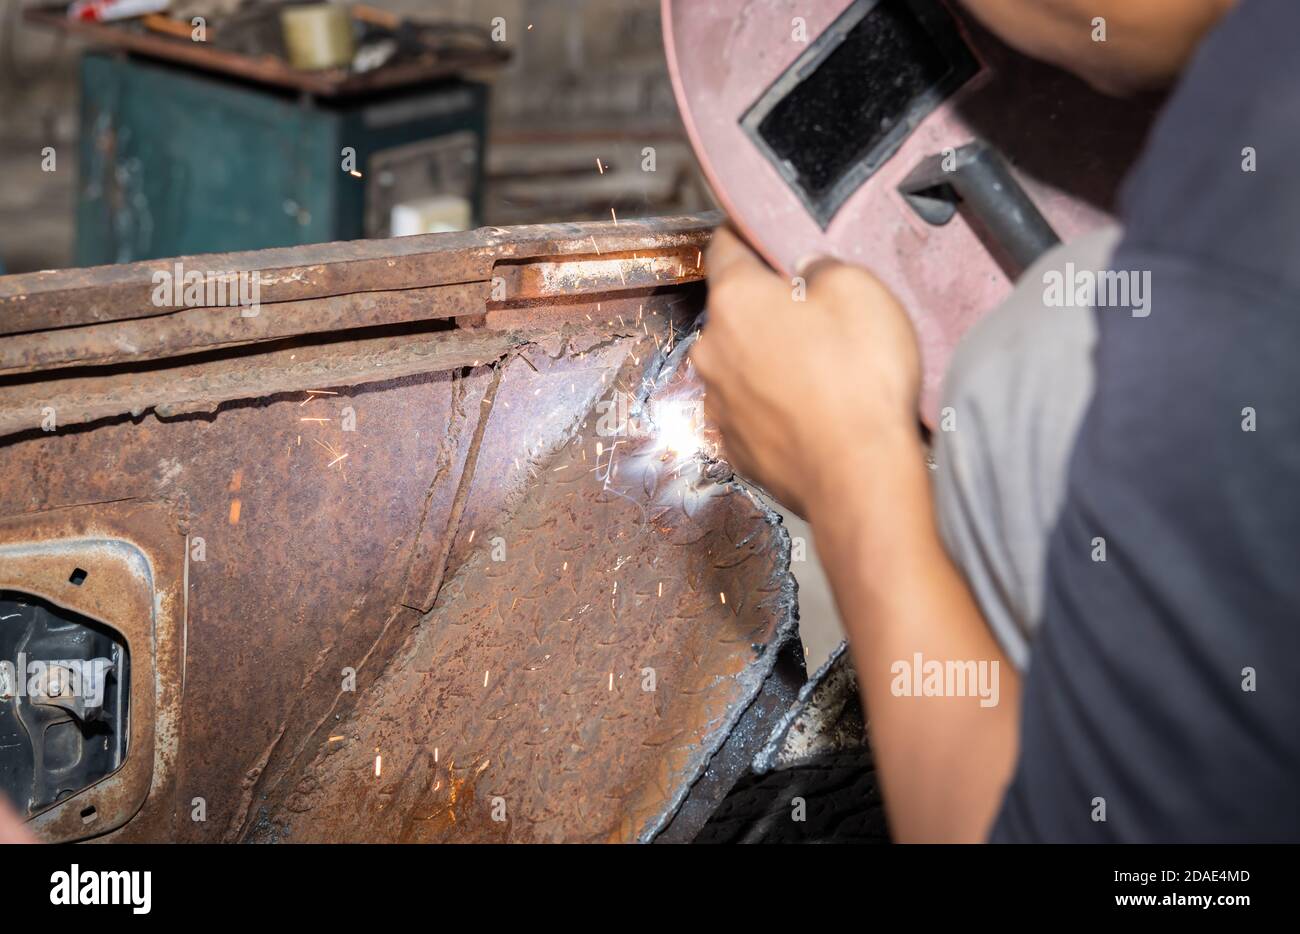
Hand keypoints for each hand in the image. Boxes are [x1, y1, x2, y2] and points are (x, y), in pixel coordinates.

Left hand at [690, 227, 922, 516]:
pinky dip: (774, 405)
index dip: (745, 235)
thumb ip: (823, 266)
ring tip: (819, 370)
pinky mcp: (735, 448)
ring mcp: (718, 404)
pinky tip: (811, 411)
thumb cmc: (859, 379)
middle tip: (814, 314)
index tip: (761, 234)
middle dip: (766, 308)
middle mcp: (711, 350)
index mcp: (734, 300)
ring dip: (768, 359)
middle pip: (734, 312)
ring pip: (740, 363)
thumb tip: (807, 268)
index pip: (725, 247)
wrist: (858, 476)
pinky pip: (752, 410)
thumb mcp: (859, 290)